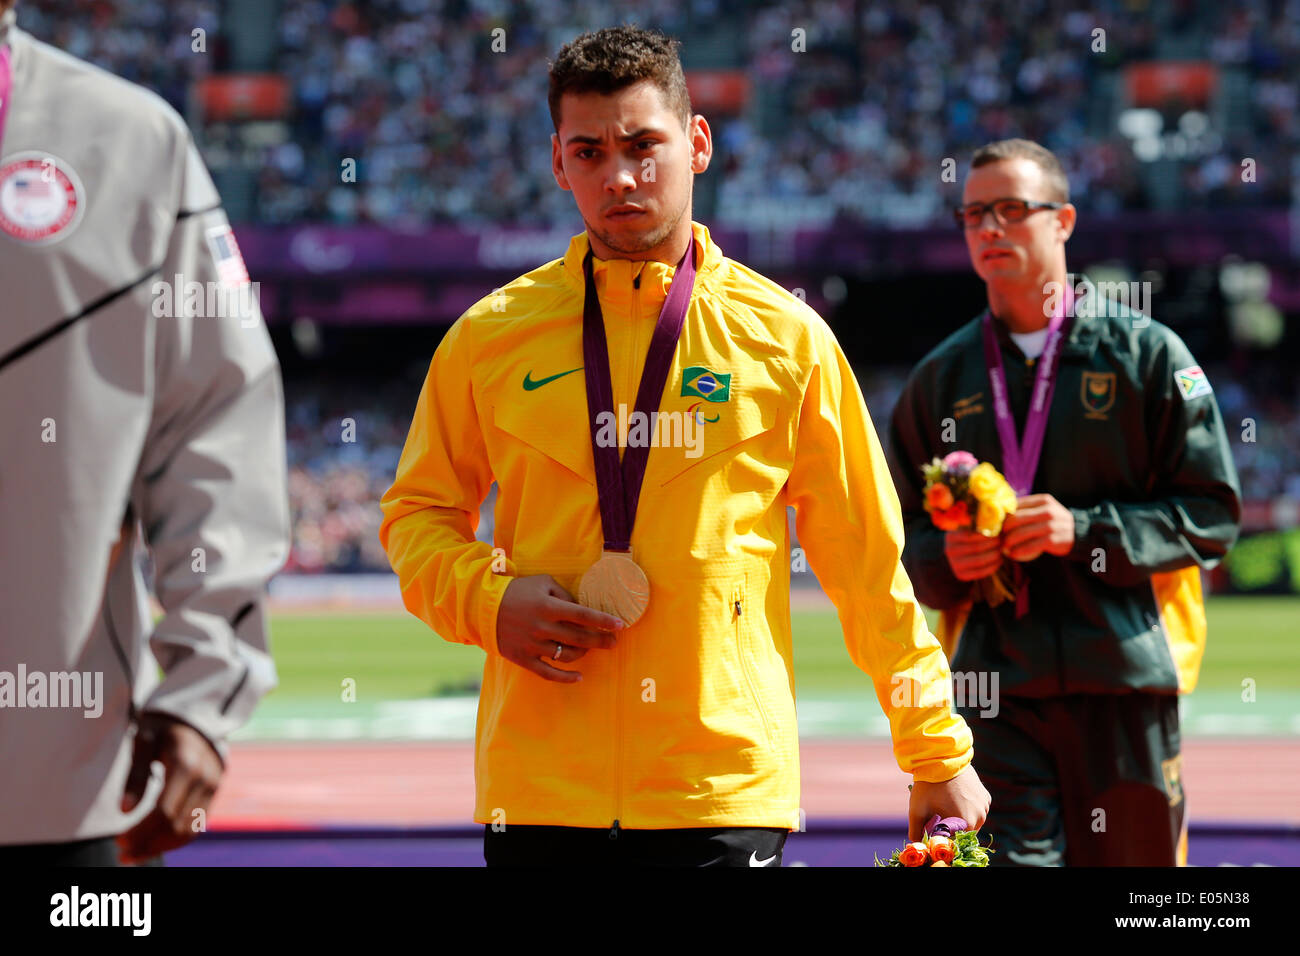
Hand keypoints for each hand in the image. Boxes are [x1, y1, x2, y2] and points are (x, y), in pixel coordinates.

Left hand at [117, 712, 222, 862]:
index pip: (163, 811)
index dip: (141, 832)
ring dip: (161, 846)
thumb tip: (124, 810)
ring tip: (135, 854)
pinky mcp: (214, 793)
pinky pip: (197, 825)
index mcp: (185, 764)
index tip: (119, 842)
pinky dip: (175, 840)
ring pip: (188, 830)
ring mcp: (213, 786)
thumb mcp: (143, 742)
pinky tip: (155, 845)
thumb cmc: (160, 728)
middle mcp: (204, 777)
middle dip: (148, 844)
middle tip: (123, 853)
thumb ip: (135, 774)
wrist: (193, 718)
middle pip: (175, 824)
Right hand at [496, 574, 623, 682]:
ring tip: (590, 648)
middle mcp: (542, 627)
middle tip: (613, 641)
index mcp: (548, 606)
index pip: (584, 615)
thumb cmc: (517, 591)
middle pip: (580, 638)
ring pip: (568, 655)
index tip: (620, 625)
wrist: (483, 607)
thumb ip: (565, 594)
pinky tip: (579, 677)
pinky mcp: (524, 659)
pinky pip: (549, 673)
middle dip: (601, 640)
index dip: (604, 621)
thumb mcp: (543, 582)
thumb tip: (583, 610)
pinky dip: (566, 677)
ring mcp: (533, 645)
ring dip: (584, 653)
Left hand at [908, 764, 990, 840]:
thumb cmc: (928, 785)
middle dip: (952, 828)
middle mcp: (980, 817)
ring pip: (972, 821)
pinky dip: (968, 807)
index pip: (956, 841)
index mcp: (967, 824)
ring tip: (946, 804)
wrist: (941, 757)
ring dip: (961, 818)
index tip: (933, 828)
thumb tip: (917, 842)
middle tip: (938, 815)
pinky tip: (955, 797)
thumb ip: (915, 830)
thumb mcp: (917, 810)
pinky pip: (977, 809)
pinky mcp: (985, 796)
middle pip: (965, 832)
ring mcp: (985, 805)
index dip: (943, 837)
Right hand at [943, 528, 1003, 580]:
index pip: (971, 536)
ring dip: (995, 555)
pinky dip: (993, 566)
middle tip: (1003, 541)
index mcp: (950, 537)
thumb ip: (976, 525)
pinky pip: (980, 572)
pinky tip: (999, 560)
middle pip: (976, 548)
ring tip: (1002, 550)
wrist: (956, 556)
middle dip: (993, 545)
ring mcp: (954, 565)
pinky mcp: (961, 576)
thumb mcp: (966, 529)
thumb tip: (995, 522)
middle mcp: (950, 551)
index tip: (998, 532)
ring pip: (979, 561)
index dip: (987, 535)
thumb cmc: (966, 538)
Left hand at [999, 493, 1074, 562]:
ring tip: (1003, 546)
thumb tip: (1000, 511)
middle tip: (998, 537)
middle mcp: (1047, 511)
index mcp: (1043, 500)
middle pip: (1016, 519)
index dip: (1003, 515)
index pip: (1016, 505)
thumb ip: (1027, 508)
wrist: (1078, 533)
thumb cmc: (1054, 521)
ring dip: (1008, 542)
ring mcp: (1051, 525)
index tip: (996, 524)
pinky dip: (1019, 551)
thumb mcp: (1045, 509)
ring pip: (1021, 533)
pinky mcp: (1052, 539)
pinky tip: (1012, 554)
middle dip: (1003, 529)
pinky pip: (1030, 546)